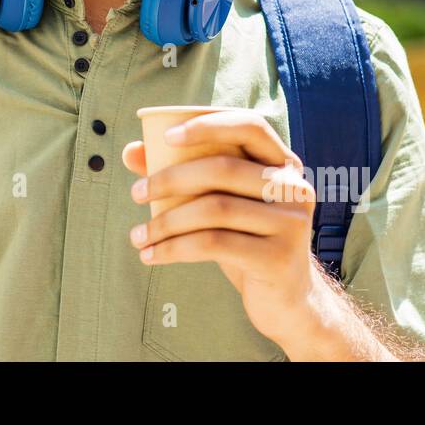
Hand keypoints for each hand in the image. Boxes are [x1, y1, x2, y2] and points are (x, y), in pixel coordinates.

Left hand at [122, 110, 327, 344]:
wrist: (287, 299)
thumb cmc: (246, 241)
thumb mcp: (221, 204)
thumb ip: (182, 174)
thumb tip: (131, 150)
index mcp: (282, 164)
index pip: (250, 126)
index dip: (208, 125)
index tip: (166, 137)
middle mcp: (294, 188)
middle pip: (223, 169)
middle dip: (170, 178)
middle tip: (136, 193)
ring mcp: (290, 223)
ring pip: (214, 209)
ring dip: (165, 222)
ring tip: (138, 236)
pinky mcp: (277, 258)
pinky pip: (214, 244)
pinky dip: (174, 248)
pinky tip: (151, 255)